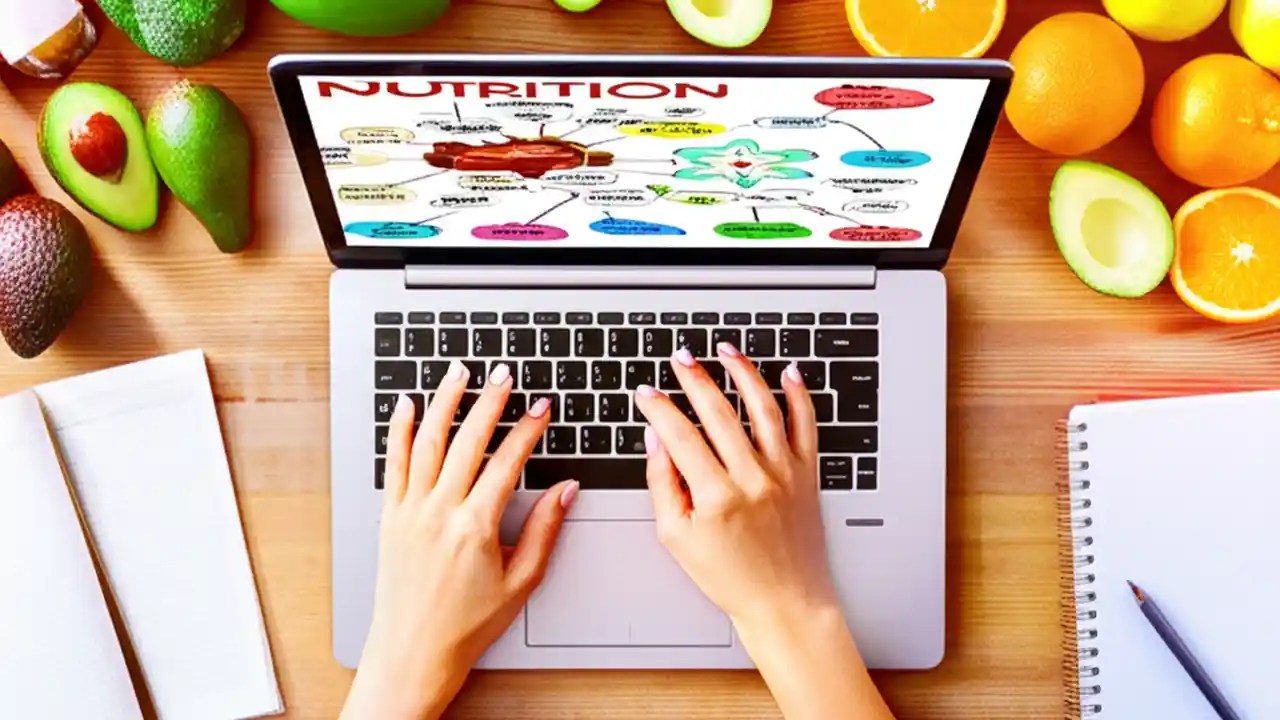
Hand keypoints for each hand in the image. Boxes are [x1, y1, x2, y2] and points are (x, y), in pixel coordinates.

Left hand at [342, 361, 577, 719]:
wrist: (414, 650)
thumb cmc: (467, 624)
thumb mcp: (521, 581)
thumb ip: (546, 530)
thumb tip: (566, 490)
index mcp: (476, 527)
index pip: (507, 462)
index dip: (527, 430)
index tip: (541, 408)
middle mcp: (439, 512)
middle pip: (467, 441)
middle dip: (490, 402)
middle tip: (504, 375)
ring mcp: (410, 511)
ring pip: (428, 443)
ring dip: (445, 402)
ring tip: (458, 373)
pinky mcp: (390, 516)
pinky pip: (394, 463)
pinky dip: (400, 431)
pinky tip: (408, 405)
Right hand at [636, 344, 834, 627]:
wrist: (785, 602)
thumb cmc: (730, 577)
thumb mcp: (677, 538)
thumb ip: (662, 483)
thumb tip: (656, 439)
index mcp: (715, 496)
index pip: (680, 434)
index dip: (658, 407)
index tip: (647, 394)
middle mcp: (752, 478)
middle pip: (719, 412)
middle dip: (694, 378)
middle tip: (680, 359)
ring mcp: (783, 473)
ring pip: (763, 407)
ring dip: (743, 372)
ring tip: (726, 351)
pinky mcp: (807, 474)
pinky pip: (806, 426)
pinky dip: (799, 396)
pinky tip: (789, 373)